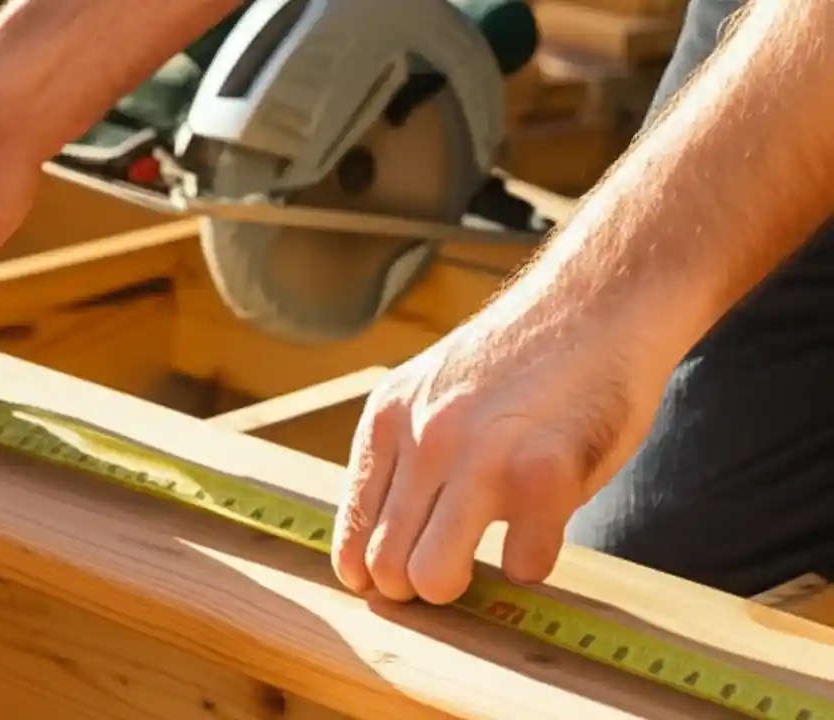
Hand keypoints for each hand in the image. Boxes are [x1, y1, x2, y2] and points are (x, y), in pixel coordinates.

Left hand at [330, 290, 670, 604]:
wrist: (594, 305)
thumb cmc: (517, 363)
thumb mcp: (430, 393)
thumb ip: (402, 456)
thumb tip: (376, 548)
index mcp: (388, 420)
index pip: (351, 534)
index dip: (371, 571)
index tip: (396, 577)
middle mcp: (425, 440)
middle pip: (385, 566)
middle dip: (415, 586)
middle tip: (448, 570)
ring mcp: (482, 458)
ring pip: (434, 575)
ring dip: (462, 584)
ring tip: (487, 560)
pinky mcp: (546, 475)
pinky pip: (521, 565)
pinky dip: (531, 563)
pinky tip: (541, 530)